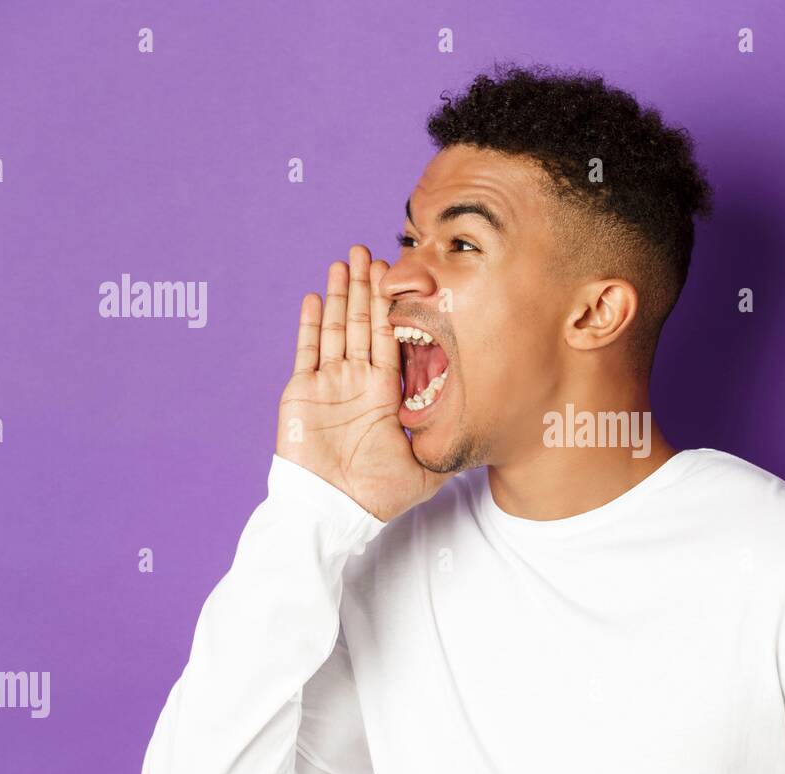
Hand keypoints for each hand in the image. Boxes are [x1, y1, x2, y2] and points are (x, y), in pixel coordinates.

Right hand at [276, 245, 451, 521]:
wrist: (333, 511)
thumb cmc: (375, 496)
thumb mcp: (426, 470)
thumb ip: (448, 447)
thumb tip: (482, 436)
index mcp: (385, 393)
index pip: (393, 339)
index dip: (397, 308)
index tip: (403, 278)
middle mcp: (357, 381)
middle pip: (363, 322)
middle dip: (368, 287)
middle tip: (372, 251)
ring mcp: (329, 383)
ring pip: (336, 327)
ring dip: (340, 294)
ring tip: (346, 260)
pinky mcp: (302, 391)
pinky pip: (306, 349)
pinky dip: (310, 322)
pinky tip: (315, 295)